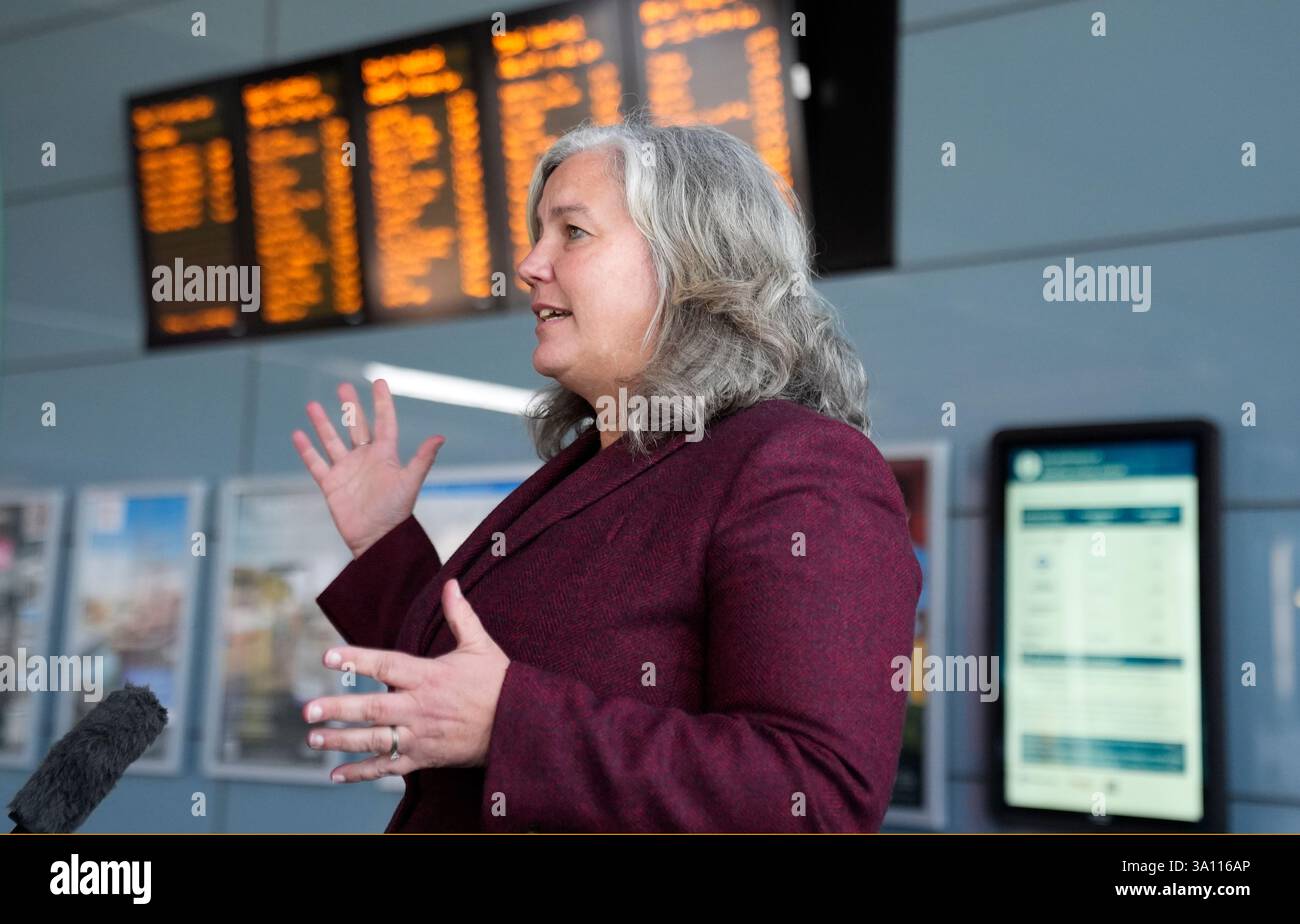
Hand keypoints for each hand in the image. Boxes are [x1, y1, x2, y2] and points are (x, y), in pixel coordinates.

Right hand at [292, 378, 444, 557]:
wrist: (377, 540)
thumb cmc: (397, 512)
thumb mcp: (410, 482)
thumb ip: (423, 459)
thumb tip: (440, 437)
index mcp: (385, 455)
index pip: (384, 423)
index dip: (382, 403)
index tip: (379, 382)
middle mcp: (365, 459)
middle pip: (356, 426)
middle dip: (351, 406)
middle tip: (344, 386)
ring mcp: (347, 470)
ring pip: (332, 441)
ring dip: (323, 423)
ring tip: (313, 404)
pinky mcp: (331, 484)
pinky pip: (316, 464)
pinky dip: (306, 450)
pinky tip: (298, 434)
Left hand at [303, 579, 509, 779]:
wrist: (519, 726)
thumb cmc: (499, 683)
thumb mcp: (481, 645)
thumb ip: (461, 615)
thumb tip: (451, 584)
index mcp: (430, 677)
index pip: (386, 666)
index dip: (356, 660)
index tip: (328, 657)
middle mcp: (420, 707)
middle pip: (372, 709)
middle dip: (338, 709)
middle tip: (308, 709)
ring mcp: (421, 735)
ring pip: (375, 741)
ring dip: (342, 741)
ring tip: (314, 737)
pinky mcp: (424, 758)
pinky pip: (389, 768)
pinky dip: (361, 773)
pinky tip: (336, 774)